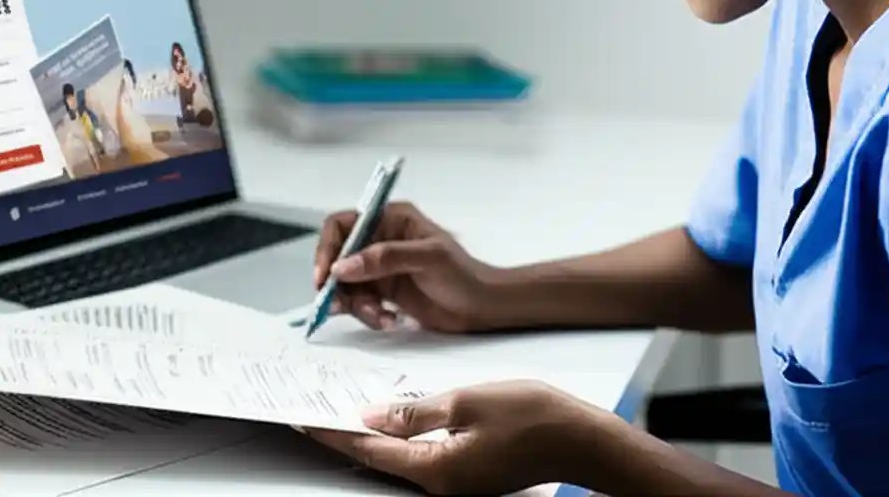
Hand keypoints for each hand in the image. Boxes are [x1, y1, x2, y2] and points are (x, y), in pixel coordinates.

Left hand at [308, 380, 610, 494]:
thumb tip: (373, 416)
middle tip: (321, 410)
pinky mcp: (472, 475)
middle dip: (352, 434)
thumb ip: (415, 412)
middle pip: (384, 459)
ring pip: (405, 458)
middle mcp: (442, 485)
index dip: (336, 433)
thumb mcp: (466, 401)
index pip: (371, 451)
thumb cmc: (533, 417)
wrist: (582, 440)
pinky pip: (428, 456)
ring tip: (352, 410)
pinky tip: (398, 418)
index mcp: (436, 469)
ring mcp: (459, 483)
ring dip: (379, 435)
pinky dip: (407, 438)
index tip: (306, 421)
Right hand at [313, 202, 507, 332]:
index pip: (342, 225)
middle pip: (338, 258)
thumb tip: (343, 267)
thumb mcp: (428, 258)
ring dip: (356, 304)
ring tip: (380, 316)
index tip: (325, 276)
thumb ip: (386, 258)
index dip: (328, 248)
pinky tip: (387, 320)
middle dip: (339, 285)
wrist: (481, 307)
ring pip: (346, 285)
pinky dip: (366, 314)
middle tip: (340, 306)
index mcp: (390, 219)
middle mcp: (379, 240)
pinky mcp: (383, 291)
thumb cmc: (463, 274)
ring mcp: (379, 267)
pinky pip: (358, 302)